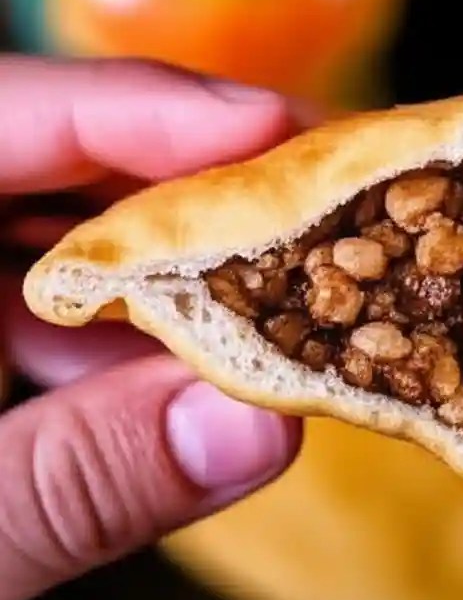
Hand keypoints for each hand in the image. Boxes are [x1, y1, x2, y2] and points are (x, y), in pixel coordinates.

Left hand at [0, 56, 310, 599]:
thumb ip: (65, 487)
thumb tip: (253, 425)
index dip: (136, 111)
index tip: (272, 135)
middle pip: (20, 160)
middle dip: (167, 195)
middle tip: (295, 223)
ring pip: (22, 233)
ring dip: (140, 275)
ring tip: (233, 323)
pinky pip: (8, 305)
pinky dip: (90, 338)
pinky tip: (145, 385)